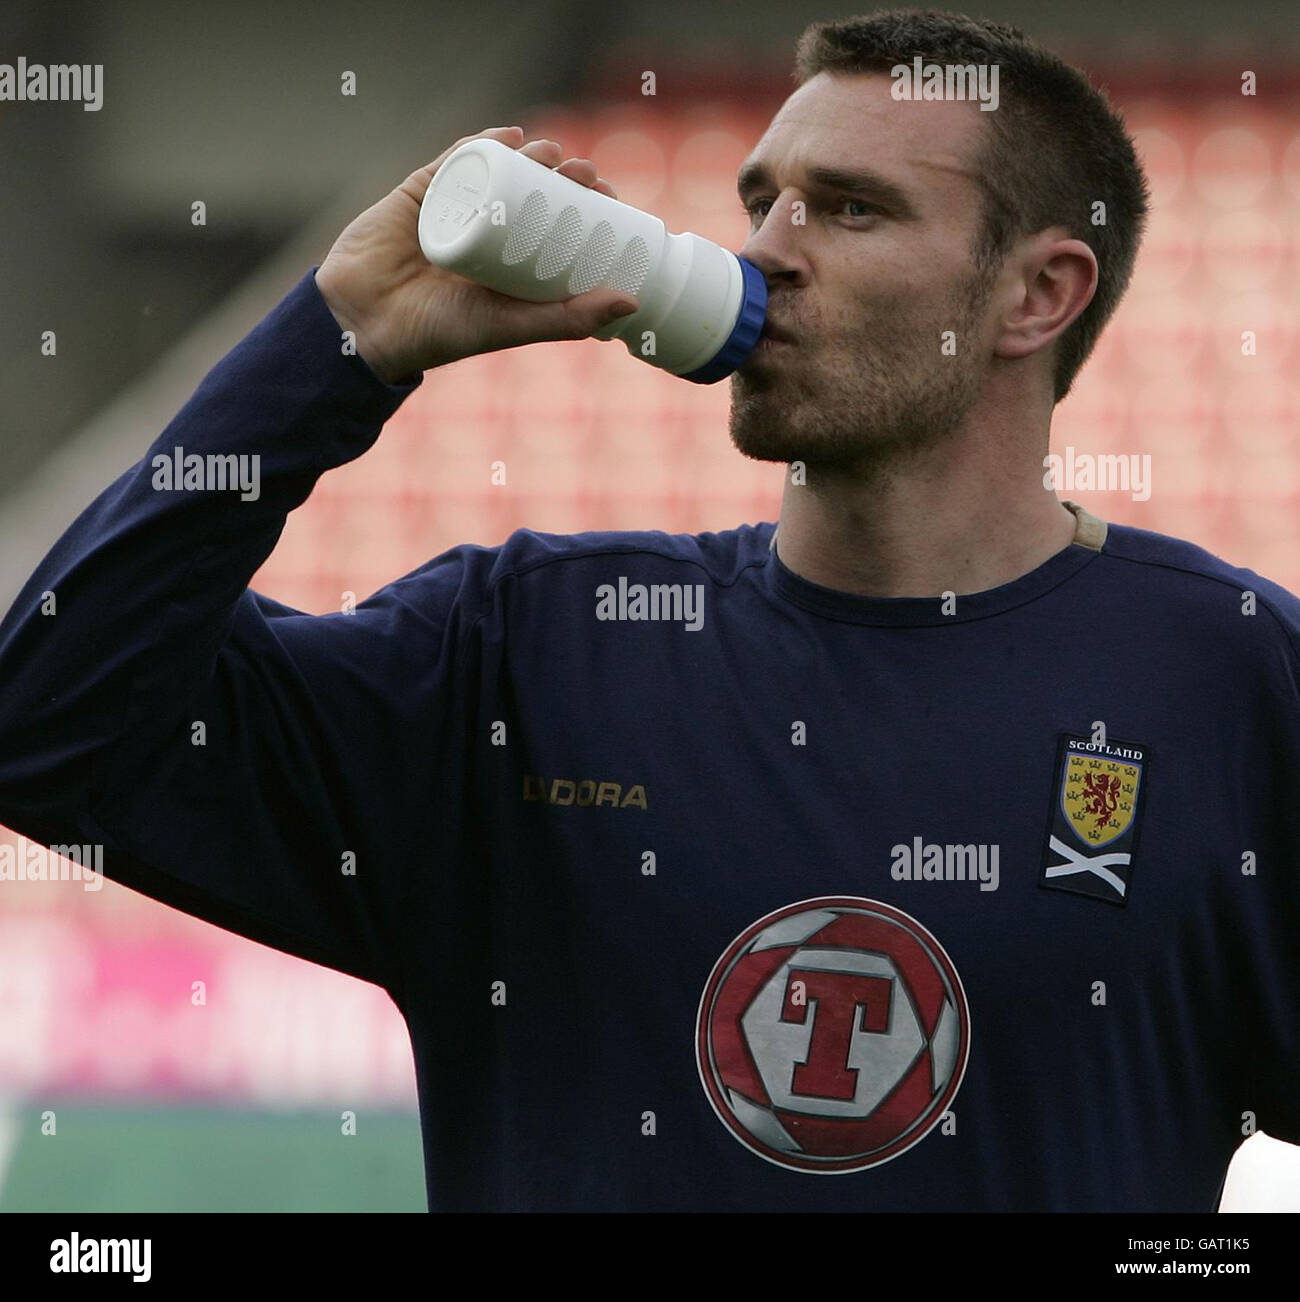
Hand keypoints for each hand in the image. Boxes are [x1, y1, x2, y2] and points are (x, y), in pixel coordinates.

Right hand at [314, 126, 638, 382]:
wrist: (365, 322)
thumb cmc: (439, 334)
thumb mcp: (512, 326)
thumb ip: (567, 319)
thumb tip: (632, 303)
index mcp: (507, 270)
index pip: (554, 231)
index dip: (583, 210)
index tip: (609, 196)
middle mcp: (485, 237)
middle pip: (531, 197)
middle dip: (563, 179)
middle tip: (588, 172)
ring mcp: (452, 212)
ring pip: (498, 174)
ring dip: (531, 157)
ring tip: (556, 153)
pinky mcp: (420, 193)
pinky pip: (454, 162)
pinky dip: (483, 144)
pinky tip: (511, 136)